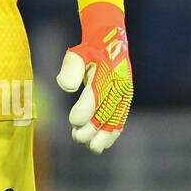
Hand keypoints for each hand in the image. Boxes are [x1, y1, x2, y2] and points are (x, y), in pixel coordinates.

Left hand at [56, 1, 132, 153]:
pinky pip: (120, 119)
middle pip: (106, 111)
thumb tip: (66, 87)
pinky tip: (102, 144)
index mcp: (107, 71)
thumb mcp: (77, 54)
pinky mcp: (124, 101)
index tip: (73, 121)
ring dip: (103, 135)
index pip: (96, 94)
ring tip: (90, 147)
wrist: (110, 43)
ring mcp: (124, 94)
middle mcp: (119, 84)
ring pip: (115, 119)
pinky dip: (112, 133)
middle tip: (77, 136)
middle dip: (92, 128)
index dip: (85, 109)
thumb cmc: (89, 51)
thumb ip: (71, 70)